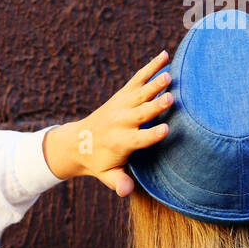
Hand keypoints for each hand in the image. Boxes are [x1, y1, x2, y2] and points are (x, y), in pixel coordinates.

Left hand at [42, 49, 172, 194]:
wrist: (78, 141)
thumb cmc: (98, 161)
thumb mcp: (106, 175)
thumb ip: (117, 182)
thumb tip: (125, 191)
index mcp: (120, 142)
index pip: (138, 139)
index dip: (151, 135)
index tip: (165, 130)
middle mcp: (121, 122)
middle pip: (141, 113)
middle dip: (155, 106)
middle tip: (170, 98)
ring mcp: (122, 105)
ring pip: (141, 93)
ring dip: (155, 84)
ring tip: (170, 74)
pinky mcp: (122, 94)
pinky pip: (138, 78)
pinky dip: (151, 67)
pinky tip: (164, 56)